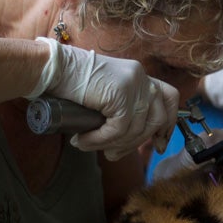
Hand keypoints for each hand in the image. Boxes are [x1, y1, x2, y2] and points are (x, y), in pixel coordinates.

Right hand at [27, 38, 176, 160]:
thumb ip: (123, 107)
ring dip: (114, 144)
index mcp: (141, 76)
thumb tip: (131, 139)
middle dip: (137, 143)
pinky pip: (119, 129)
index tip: (158, 144)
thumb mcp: (106, 94)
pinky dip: (101, 140)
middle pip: (157, 119)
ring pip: (136, 129)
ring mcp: (134, 85)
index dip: (169, 124)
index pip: (170, 99)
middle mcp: (142, 78)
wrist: (52, 68)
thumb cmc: (71, 83)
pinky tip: (84, 141)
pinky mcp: (121, 94)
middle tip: (113, 153)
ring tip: (90, 146)